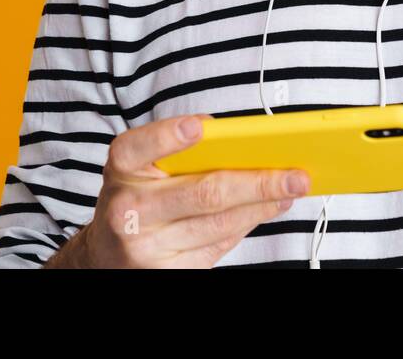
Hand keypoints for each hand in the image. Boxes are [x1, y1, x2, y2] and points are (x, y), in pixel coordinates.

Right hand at [46, 114, 308, 267]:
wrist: (106, 255)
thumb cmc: (137, 196)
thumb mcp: (142, 166)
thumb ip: (180, 151)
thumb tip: (242, 142)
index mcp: (121, 168)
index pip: (139, 147)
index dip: (169, 136)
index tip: (201, 128)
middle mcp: (129, 209)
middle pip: (205, 193)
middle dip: (258, 183)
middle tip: (297, 175)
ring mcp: (146, 248)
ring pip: (220, 223)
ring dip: (264, 205)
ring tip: (292, 189)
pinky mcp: (167, 274)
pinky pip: (218, 245)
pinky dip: (248, 224)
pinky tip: (269, 209)